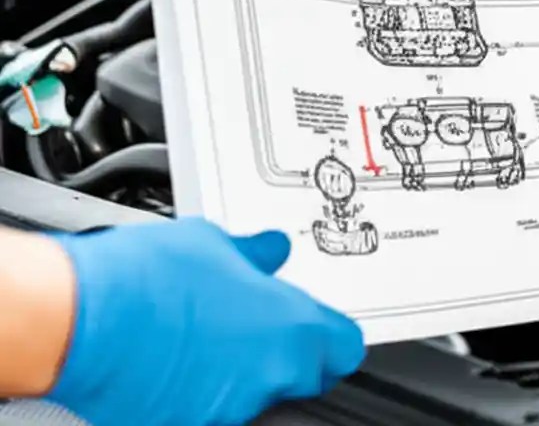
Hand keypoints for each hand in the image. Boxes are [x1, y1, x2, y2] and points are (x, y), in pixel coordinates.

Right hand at [47, 218, 364, 425]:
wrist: (79, 318)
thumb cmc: (144, 278)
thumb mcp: (213, 244)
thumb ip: (254, 256)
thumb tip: (271, 250)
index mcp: (292, 329)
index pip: (344, 349)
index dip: (330, 338)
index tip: (318, 331)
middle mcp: (269, 376)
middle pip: (300, 377)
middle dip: (281, 357)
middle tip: (245, 330)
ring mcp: (229, 410)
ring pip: (250, 396)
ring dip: (235, 377)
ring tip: (195, 343)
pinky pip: (207, 412)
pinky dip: (195, 396)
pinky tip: (170, 368)